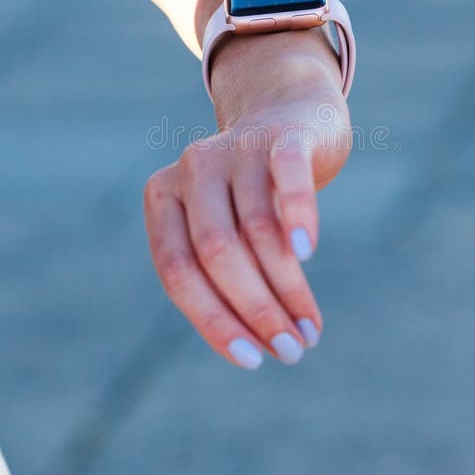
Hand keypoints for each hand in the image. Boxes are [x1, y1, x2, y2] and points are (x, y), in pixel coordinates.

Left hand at [143, 69, 350, 369]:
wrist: (290, 113)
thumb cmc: (252, 191)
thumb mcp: (224, 226)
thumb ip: (222, 273)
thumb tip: (255, 345)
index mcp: (164, 196)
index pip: (177, 271)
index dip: (213, 320)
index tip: (252, 361)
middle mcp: (193, 168)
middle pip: (216, 253)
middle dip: (255, 310)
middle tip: (291, 351)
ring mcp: (238, 148)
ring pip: (258, 228)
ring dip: (288, 288)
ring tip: (311, 329)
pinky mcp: (284, 136)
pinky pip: (288, 176)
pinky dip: (297, 216)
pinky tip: (307, 255)